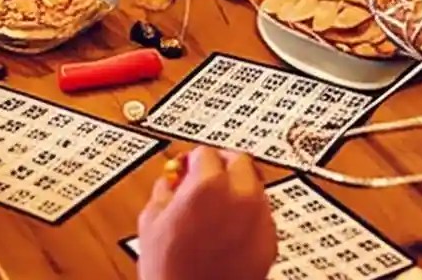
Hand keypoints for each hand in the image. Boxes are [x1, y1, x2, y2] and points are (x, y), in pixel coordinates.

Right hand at [137, 148, 275, 279]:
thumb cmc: (172, 273)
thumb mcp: (151, 222)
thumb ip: (164, 190)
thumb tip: (171, 180)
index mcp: (209, 185)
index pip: (206, 152)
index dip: (191, 160)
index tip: (187, 167)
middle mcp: (241, 196)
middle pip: (239, 160)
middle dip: (221, 165)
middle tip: (206, 176)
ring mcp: (260, 218)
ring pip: (254, 186)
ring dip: (237, 189)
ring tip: (215, 209)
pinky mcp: (270, 239)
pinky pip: (261, 215)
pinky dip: (248, 215)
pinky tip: (228, 230)